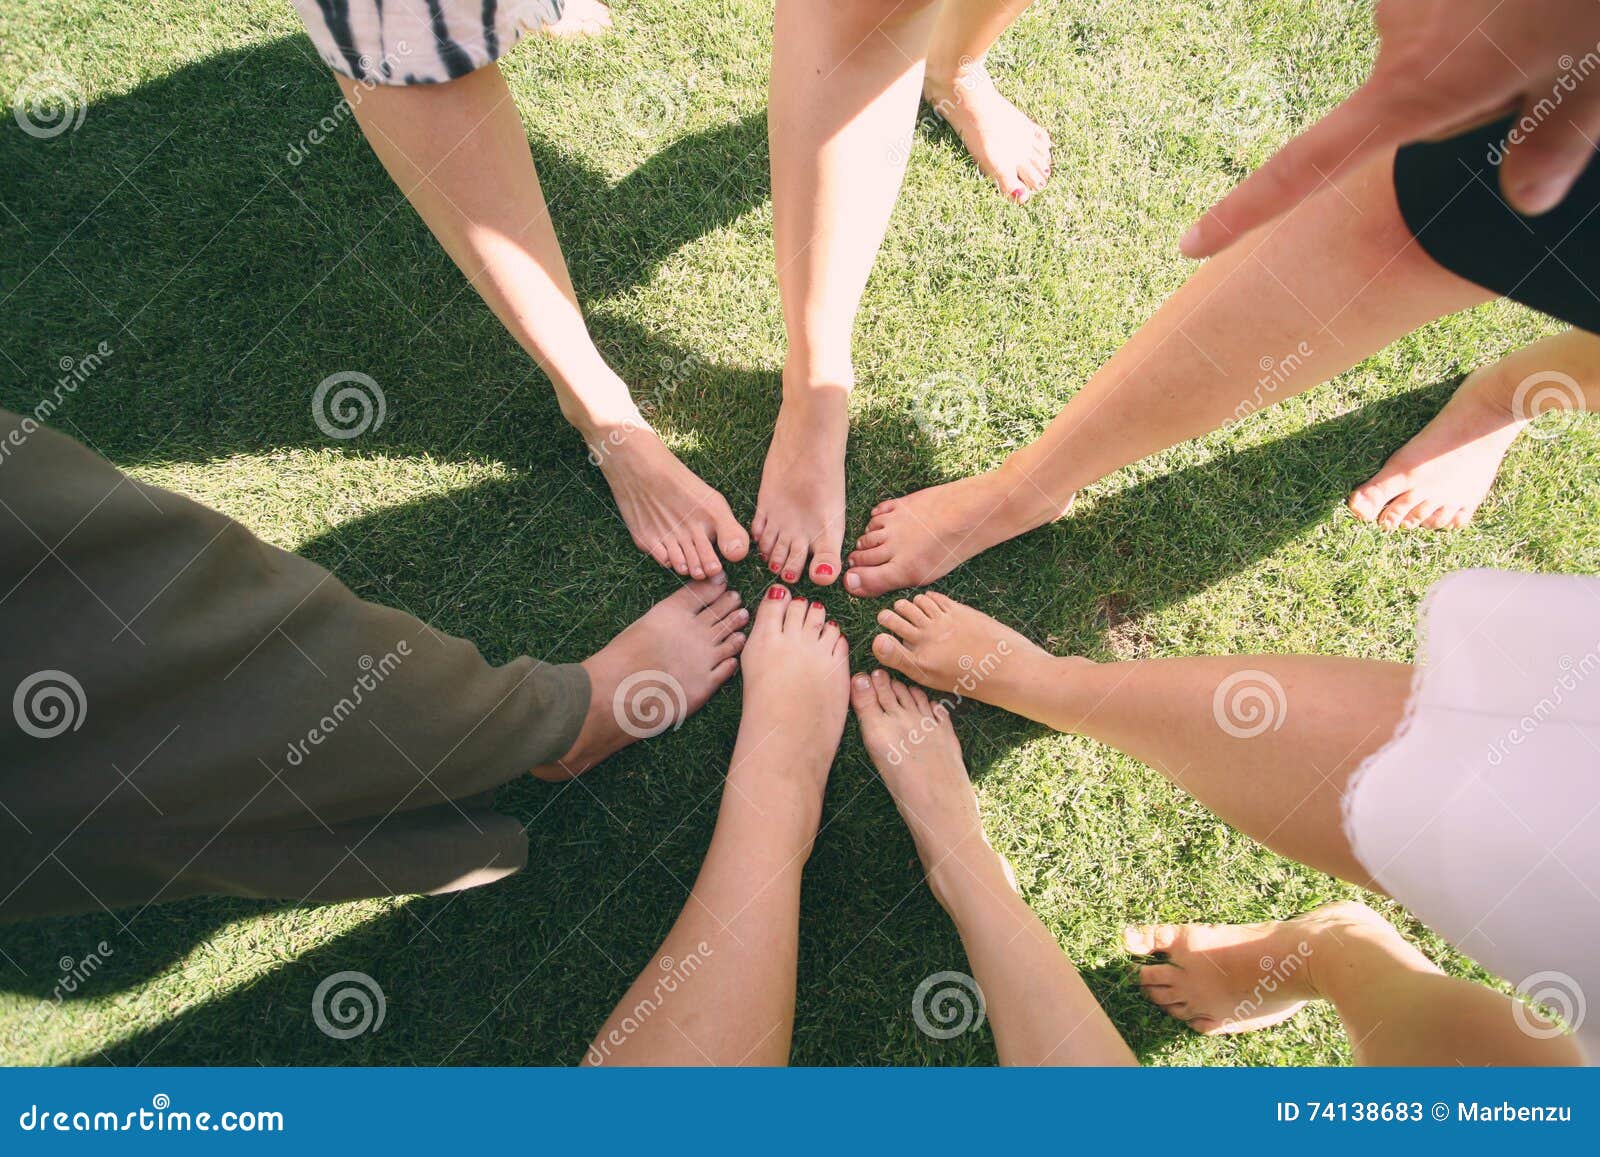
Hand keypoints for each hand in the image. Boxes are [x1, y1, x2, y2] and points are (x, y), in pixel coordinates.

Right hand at [1181, 0, 1599, 258]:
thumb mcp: (1598, 70)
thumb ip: (1558, 139)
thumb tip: (1526, 199)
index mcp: (1419, 88)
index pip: (1307, 167)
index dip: (1246, 211)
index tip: (1193, 244)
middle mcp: (1396, 40)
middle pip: (1418, 101)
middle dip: (1479, 90)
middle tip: (1551, 55)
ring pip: (1439, 46)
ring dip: (1490, 37)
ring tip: (1549, 11)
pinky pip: (1443, 6)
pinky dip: (1482, 6)